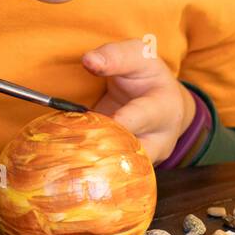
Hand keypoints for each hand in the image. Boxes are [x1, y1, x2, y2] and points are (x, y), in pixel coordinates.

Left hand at [82, 41, 196, 164]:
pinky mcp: (128, 170)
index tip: (107, 122)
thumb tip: (89, 61)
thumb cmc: (147, 77)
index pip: (144, 116)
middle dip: (109, 153)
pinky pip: (111, 177)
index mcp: (164, 108)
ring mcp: (144, 160)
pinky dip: (91, 172)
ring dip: (96, 166)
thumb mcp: (138, 57)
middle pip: (136, 155)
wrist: (162, 102)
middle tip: (80, 149)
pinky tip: (70, 168)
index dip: (124, 121)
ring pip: (123, 172)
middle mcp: (159, 140)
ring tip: (71, 161)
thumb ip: (115, 57)